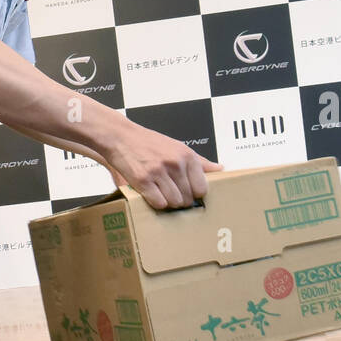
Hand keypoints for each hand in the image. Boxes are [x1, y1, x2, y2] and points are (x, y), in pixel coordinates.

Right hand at [101, 116, 220, 209]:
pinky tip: (152, 195)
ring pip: (174, 202)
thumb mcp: (177, 147)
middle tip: (172, 194)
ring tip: (162, 194)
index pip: (202, 188)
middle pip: (188, 198)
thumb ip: (199, 161)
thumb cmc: (148, 142)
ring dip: (168, 203)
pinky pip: (158, 202)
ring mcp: (159, 172)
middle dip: (181, 201)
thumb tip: (219, 169)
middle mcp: (175, 163)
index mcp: (187, 155)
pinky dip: (156, 203)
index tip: (188, 193)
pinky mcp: (143, 180)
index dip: (195, 194)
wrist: (120, 137)